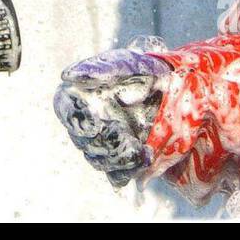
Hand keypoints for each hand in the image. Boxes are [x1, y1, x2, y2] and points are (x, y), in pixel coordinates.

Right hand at [54, 43, 171, 185]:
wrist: (175, 90)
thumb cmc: (144, 72)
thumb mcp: (124, 64)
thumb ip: (97, 68)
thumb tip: (67, 75)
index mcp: (81, 97)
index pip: (64, 110)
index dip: (73, 119)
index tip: (94, 123)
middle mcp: (88, 123)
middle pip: (82, 141)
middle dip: (103, 142)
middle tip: (124, 135)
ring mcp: (104, 144)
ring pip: (98, 160)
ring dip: (117, 157)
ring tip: (138, 148)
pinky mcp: (122, 160)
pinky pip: (116, 174)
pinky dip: (129, 170)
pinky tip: (145, 157)